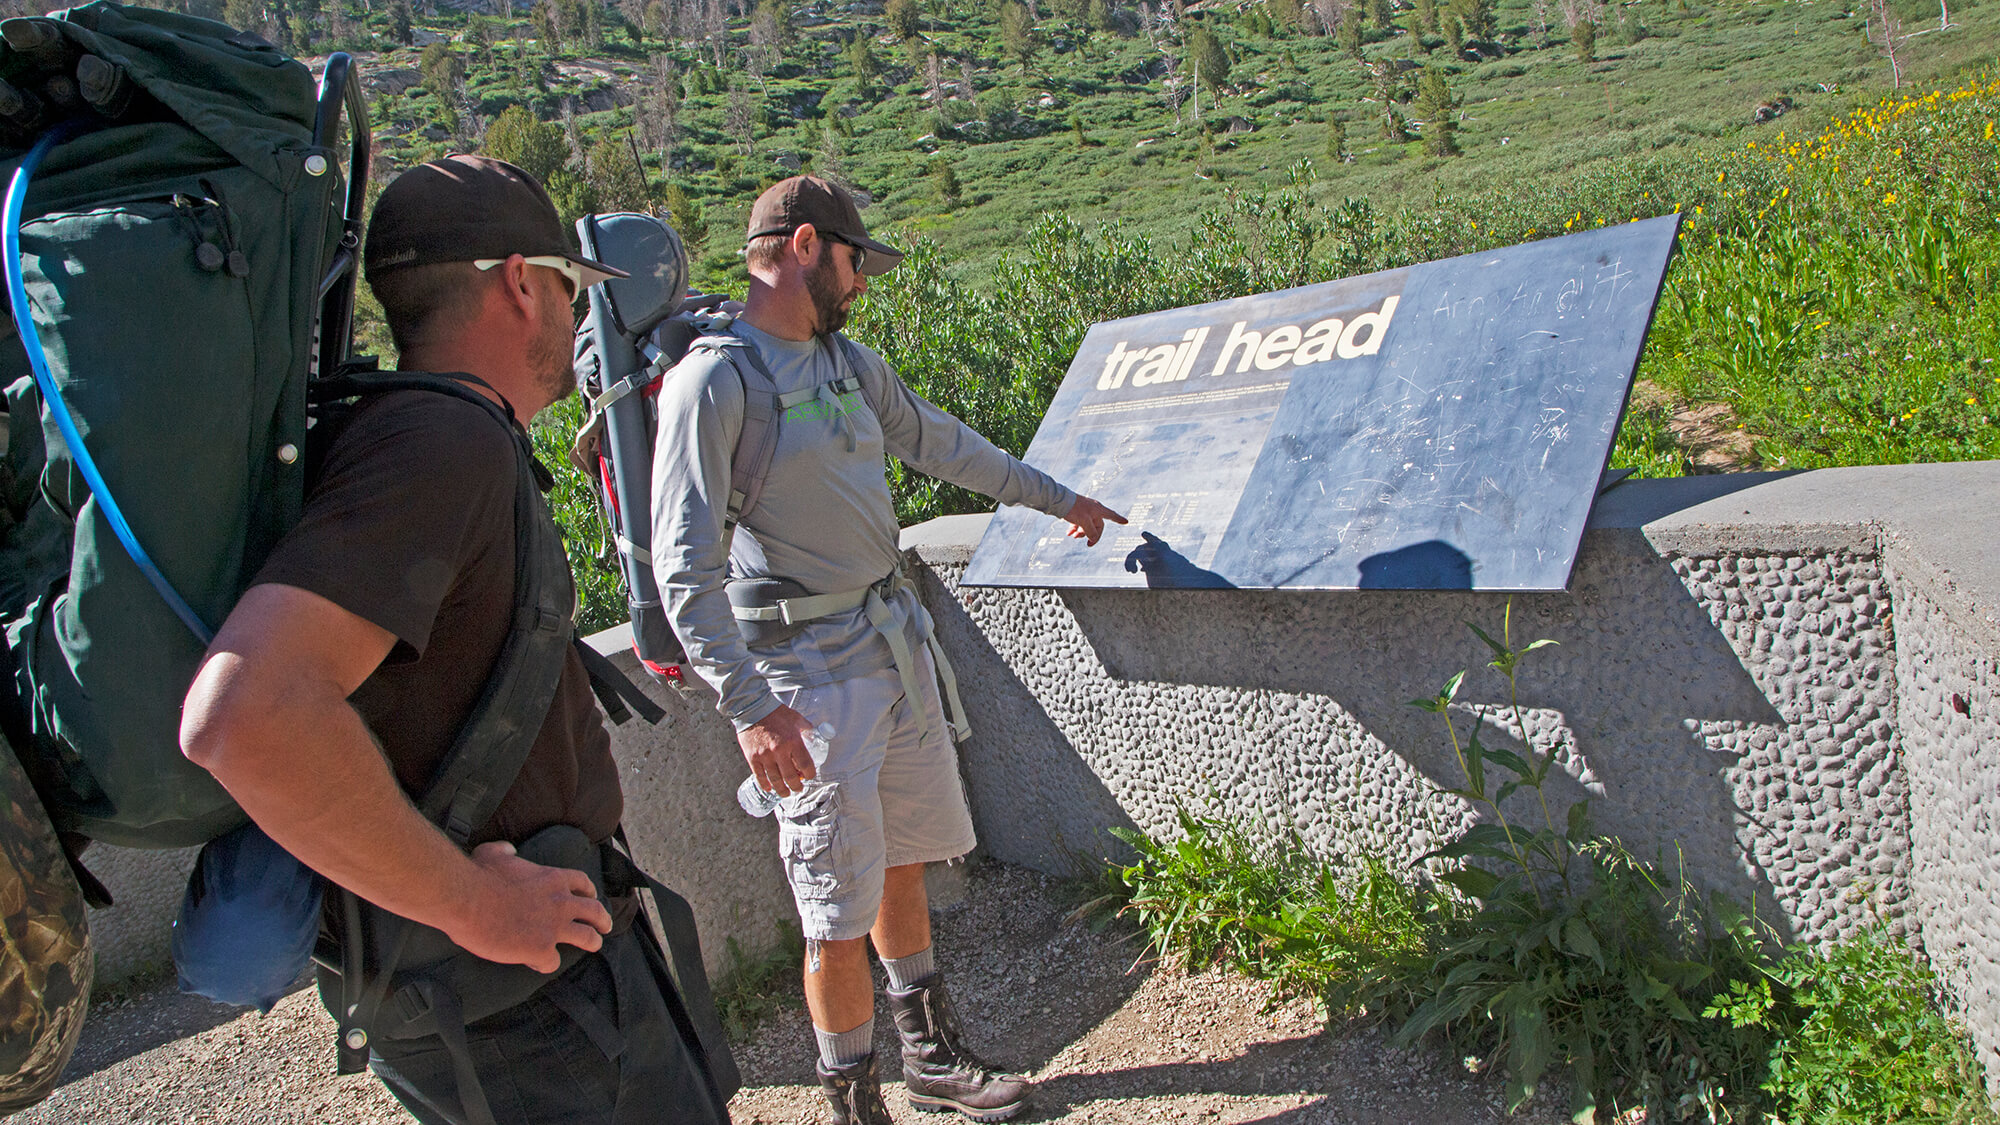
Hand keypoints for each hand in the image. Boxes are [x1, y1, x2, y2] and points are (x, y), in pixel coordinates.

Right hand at [448, 841, 612, 972]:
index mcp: (552, 879)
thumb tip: (509, 849)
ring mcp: (553, 927)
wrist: (467, 899)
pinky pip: (552, 962)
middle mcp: (560, 902)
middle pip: (594, 910)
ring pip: (586, 937)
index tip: (589, 896)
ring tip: (594, 944)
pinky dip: (547, 964)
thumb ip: (505, 850)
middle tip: (606, 925)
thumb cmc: (478, 875)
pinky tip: (537, 964)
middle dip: (602, 918)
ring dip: (592, 941)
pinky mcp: (540, 949)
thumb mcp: (494, 853)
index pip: (581, 883)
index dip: (587, 891)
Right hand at [738, 704, 819, 797]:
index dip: (809, 774)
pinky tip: (770, 788)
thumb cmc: (776, 712)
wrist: (753, 708)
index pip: (805, 765)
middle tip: (798, 788)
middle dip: (796, 786)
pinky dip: (766, 785)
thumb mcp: (796, 718)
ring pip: (775, 780)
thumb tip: (815, 736)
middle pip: (791, 777)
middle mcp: (779, 751)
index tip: (809, 776)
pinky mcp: (753, 758)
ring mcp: (765, 756)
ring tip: (786, 793)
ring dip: (782, 790)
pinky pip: (760, 776)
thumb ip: (806, 728)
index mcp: (793, 741)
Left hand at [1062, 496, 1127, 546]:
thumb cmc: (1074, 509)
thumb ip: (1091, 532)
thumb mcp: (1085, 522)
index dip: (1119, 519)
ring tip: (1074, 536)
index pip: (1112, 515)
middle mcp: (1093, 509)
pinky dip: (1075, 528)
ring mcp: (1085, 510)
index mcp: (1098, 510)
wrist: (1059, 500)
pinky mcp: (1077, 511)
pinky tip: (1069, 533)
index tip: (1126, 522)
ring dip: (1082, 532)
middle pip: (1097, 525)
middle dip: (1091, 534)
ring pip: (1087, 525)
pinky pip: (1079, 522)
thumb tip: (1093, 538)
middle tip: (1087, 543)